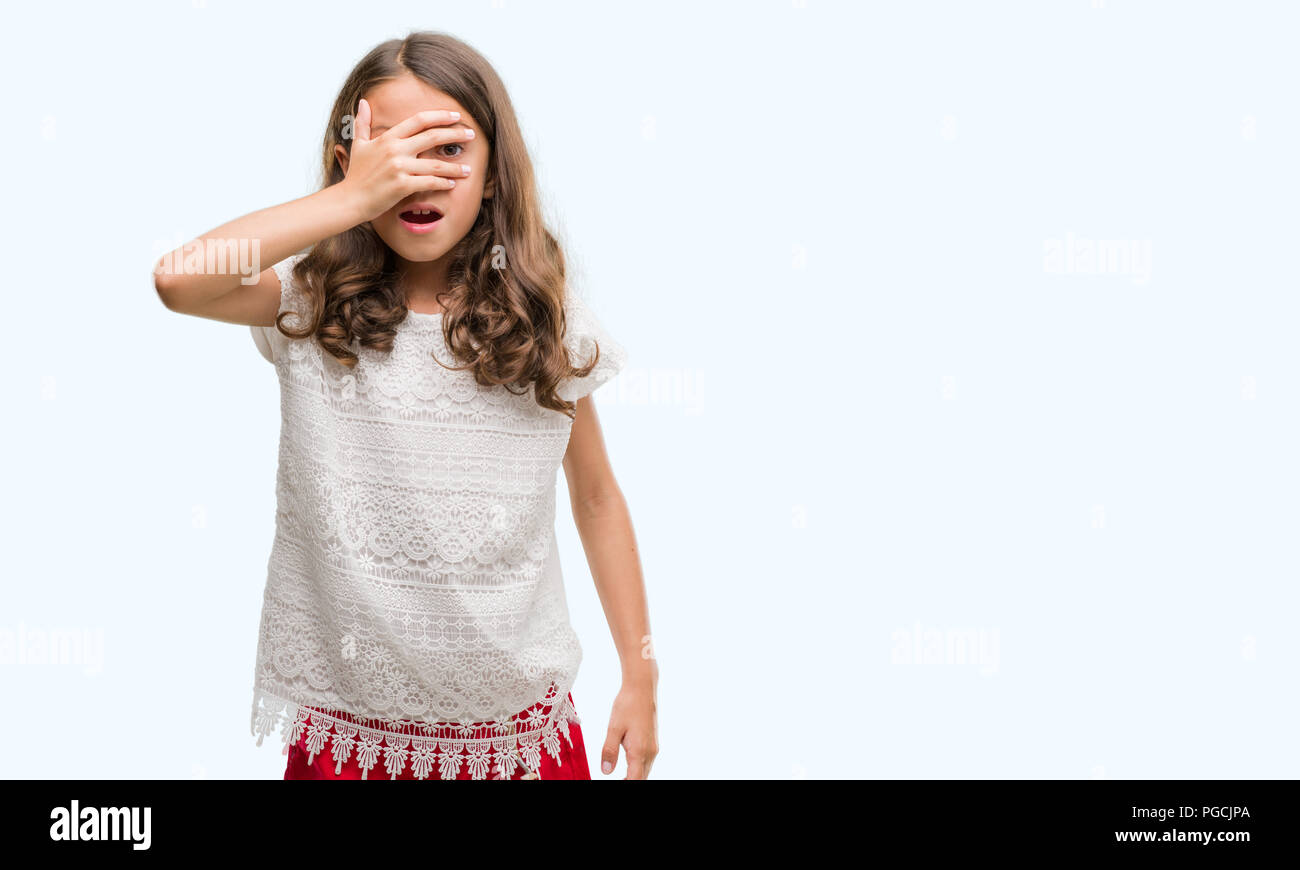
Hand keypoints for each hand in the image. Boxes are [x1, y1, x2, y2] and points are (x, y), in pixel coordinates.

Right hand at [337, 98, 475, 223]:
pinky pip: (429, 183)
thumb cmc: (356, 174)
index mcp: (388, 138)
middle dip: (455, 135)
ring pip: (435, 164)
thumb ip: (363, 123)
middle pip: (432, 137)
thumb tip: (363, 102)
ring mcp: (399, 167)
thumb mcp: (358, 145)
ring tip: (468, 169)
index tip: (456, 116)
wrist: (349, 199)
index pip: (419, 120)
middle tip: (471, 135)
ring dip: (454, 167)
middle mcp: (395, 149)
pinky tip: (452, 184)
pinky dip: (443, 183)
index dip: (439, 116)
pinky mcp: (402, 186)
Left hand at [601, 678, 658, 778]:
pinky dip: (638, 769)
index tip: (615, 783)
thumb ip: (609, 751)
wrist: (642, 688)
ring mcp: (653, 747)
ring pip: (645, 771)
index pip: (634, 780)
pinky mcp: (653, 742)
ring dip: (634, 777)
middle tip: (616, 782)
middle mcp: (650, 752)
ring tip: (620, 779)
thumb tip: (606, 772)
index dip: (625, 785)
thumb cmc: (627, 705)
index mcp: (639, 751)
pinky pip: (647, 762)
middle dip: (630, 782)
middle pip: (641, 778)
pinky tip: (628, 767)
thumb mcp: (613, 728)